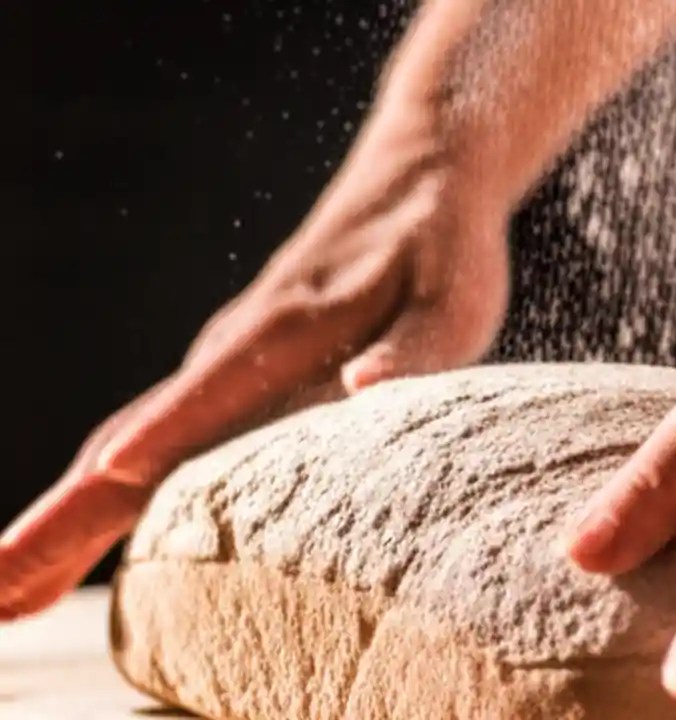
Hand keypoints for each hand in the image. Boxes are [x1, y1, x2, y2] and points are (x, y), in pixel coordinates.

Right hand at [0, 109, 509, 620]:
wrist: (418, 174)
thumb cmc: (441, 243)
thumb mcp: (454, 298)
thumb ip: (414, 349)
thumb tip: (367, 390)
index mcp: (286, 333)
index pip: (205, 399)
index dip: (157, 442)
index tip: (102, 481)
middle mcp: (235, 348)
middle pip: (129, 440)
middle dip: (62, 515)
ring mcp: (226, 358)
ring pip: (127, 441)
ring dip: (68, 513)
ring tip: (8, 588)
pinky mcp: (237, 367)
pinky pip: (156, 434)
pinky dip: (109, 485)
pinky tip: (92, 524)